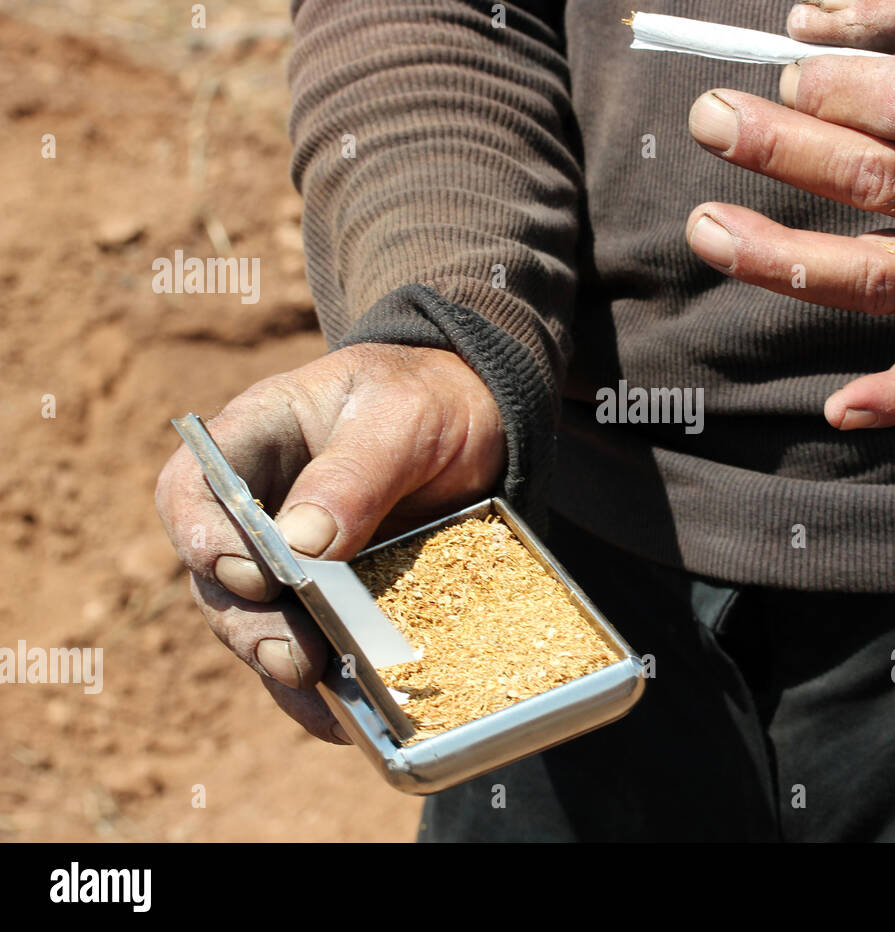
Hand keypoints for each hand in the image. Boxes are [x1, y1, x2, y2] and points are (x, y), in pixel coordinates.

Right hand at [155, 344, 505, 742]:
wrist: (480, 418)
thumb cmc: (429, 398)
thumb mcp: (401, 416)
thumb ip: (353, 472)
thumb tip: (299, 544)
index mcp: (254, 440)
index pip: (191, 493)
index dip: (204, 539)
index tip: (251, 572)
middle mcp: (257, 506)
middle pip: (218, 578)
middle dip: (247, 623)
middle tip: (292, 654)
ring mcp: (291, 559)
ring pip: (257, 625)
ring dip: (279, 663)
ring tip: (320, 692)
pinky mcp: (331, 599)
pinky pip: (310, 650)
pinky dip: (321, 691)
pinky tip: (347, 720)